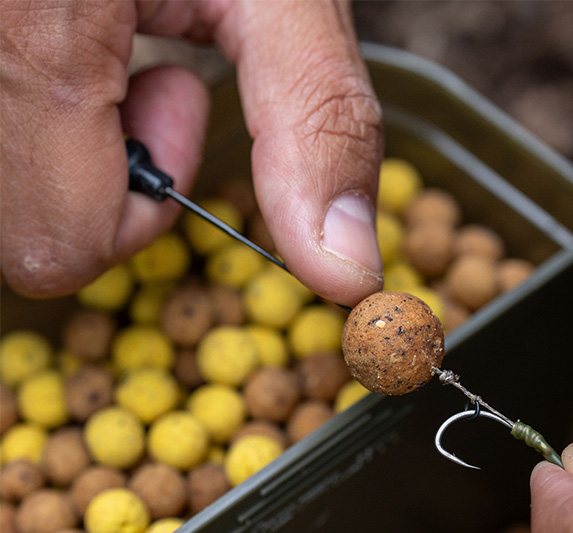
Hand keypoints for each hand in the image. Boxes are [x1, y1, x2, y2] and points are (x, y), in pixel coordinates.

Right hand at [0, 0, 382, 306]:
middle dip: (99, 184)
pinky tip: (65, 27)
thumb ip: (317, 126)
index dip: (136, 216)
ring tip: (106, 40)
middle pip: (18, 234)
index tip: (179, 104)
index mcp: (26, 32)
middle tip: (146, 71)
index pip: (52, 249)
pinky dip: (33, 113)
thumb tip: (348, 274)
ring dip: (62, 147)